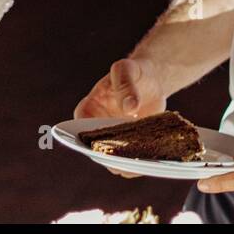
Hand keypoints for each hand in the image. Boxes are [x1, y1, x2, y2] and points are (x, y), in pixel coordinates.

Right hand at [74, 58, 166, 178]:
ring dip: (125, 164)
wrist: (153, 81)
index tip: (99, 142)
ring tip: (140, 164)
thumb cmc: (135, 72)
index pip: (80, 124)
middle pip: (96, 147)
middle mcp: (98, 127)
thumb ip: (126, 85)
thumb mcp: (128, 70)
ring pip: (114, 159)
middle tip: (123, 160)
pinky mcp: (130, 146)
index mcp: (90, 107)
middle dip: (108, 155)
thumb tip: (130, 107)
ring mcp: (114, 139)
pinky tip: (152, 162)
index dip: (85, 135)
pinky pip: (130, 160)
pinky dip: (139, 164)